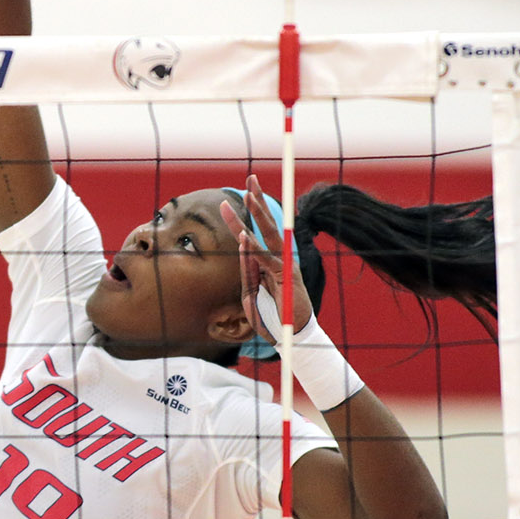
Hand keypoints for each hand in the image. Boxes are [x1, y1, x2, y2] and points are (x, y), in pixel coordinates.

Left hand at [220, 174, 313, 342]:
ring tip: (248, 196)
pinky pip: (267, 262)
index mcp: (268, 264)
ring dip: (257, 216)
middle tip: (250, 179)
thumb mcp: (252, 293)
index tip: (228, 199)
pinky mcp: (285, 280)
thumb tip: (243, 246)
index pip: (253, 235)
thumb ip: (248, 271)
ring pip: (268, 237)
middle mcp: (277, 261)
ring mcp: (283, 268)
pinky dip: (255, 250)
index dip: (242, 217)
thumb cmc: (271, 317)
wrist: (291, 339)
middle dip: (256, 202)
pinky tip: (245, 237)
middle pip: (265, 226)